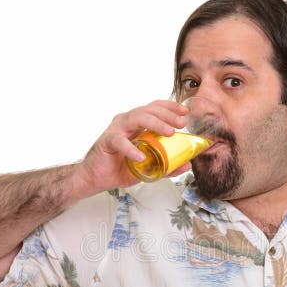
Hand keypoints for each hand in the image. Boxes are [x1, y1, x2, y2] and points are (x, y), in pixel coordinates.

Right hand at [73, 100, 188, 194]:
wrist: (99, 179)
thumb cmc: (121, 168)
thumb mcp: (150, 168)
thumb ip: (168, 166)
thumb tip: (187, 164)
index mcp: (137, 124)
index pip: (154, 108)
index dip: (169, 106)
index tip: (184, 111)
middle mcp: (127, 122)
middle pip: (148, 110)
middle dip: (167, 114)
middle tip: (181, 123)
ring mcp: (116, 130)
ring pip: (136, 118)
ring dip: (155, 123)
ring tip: (169, 132)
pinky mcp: (107, 141)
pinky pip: (119, 141)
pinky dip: (131, 148)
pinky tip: (141, 157)